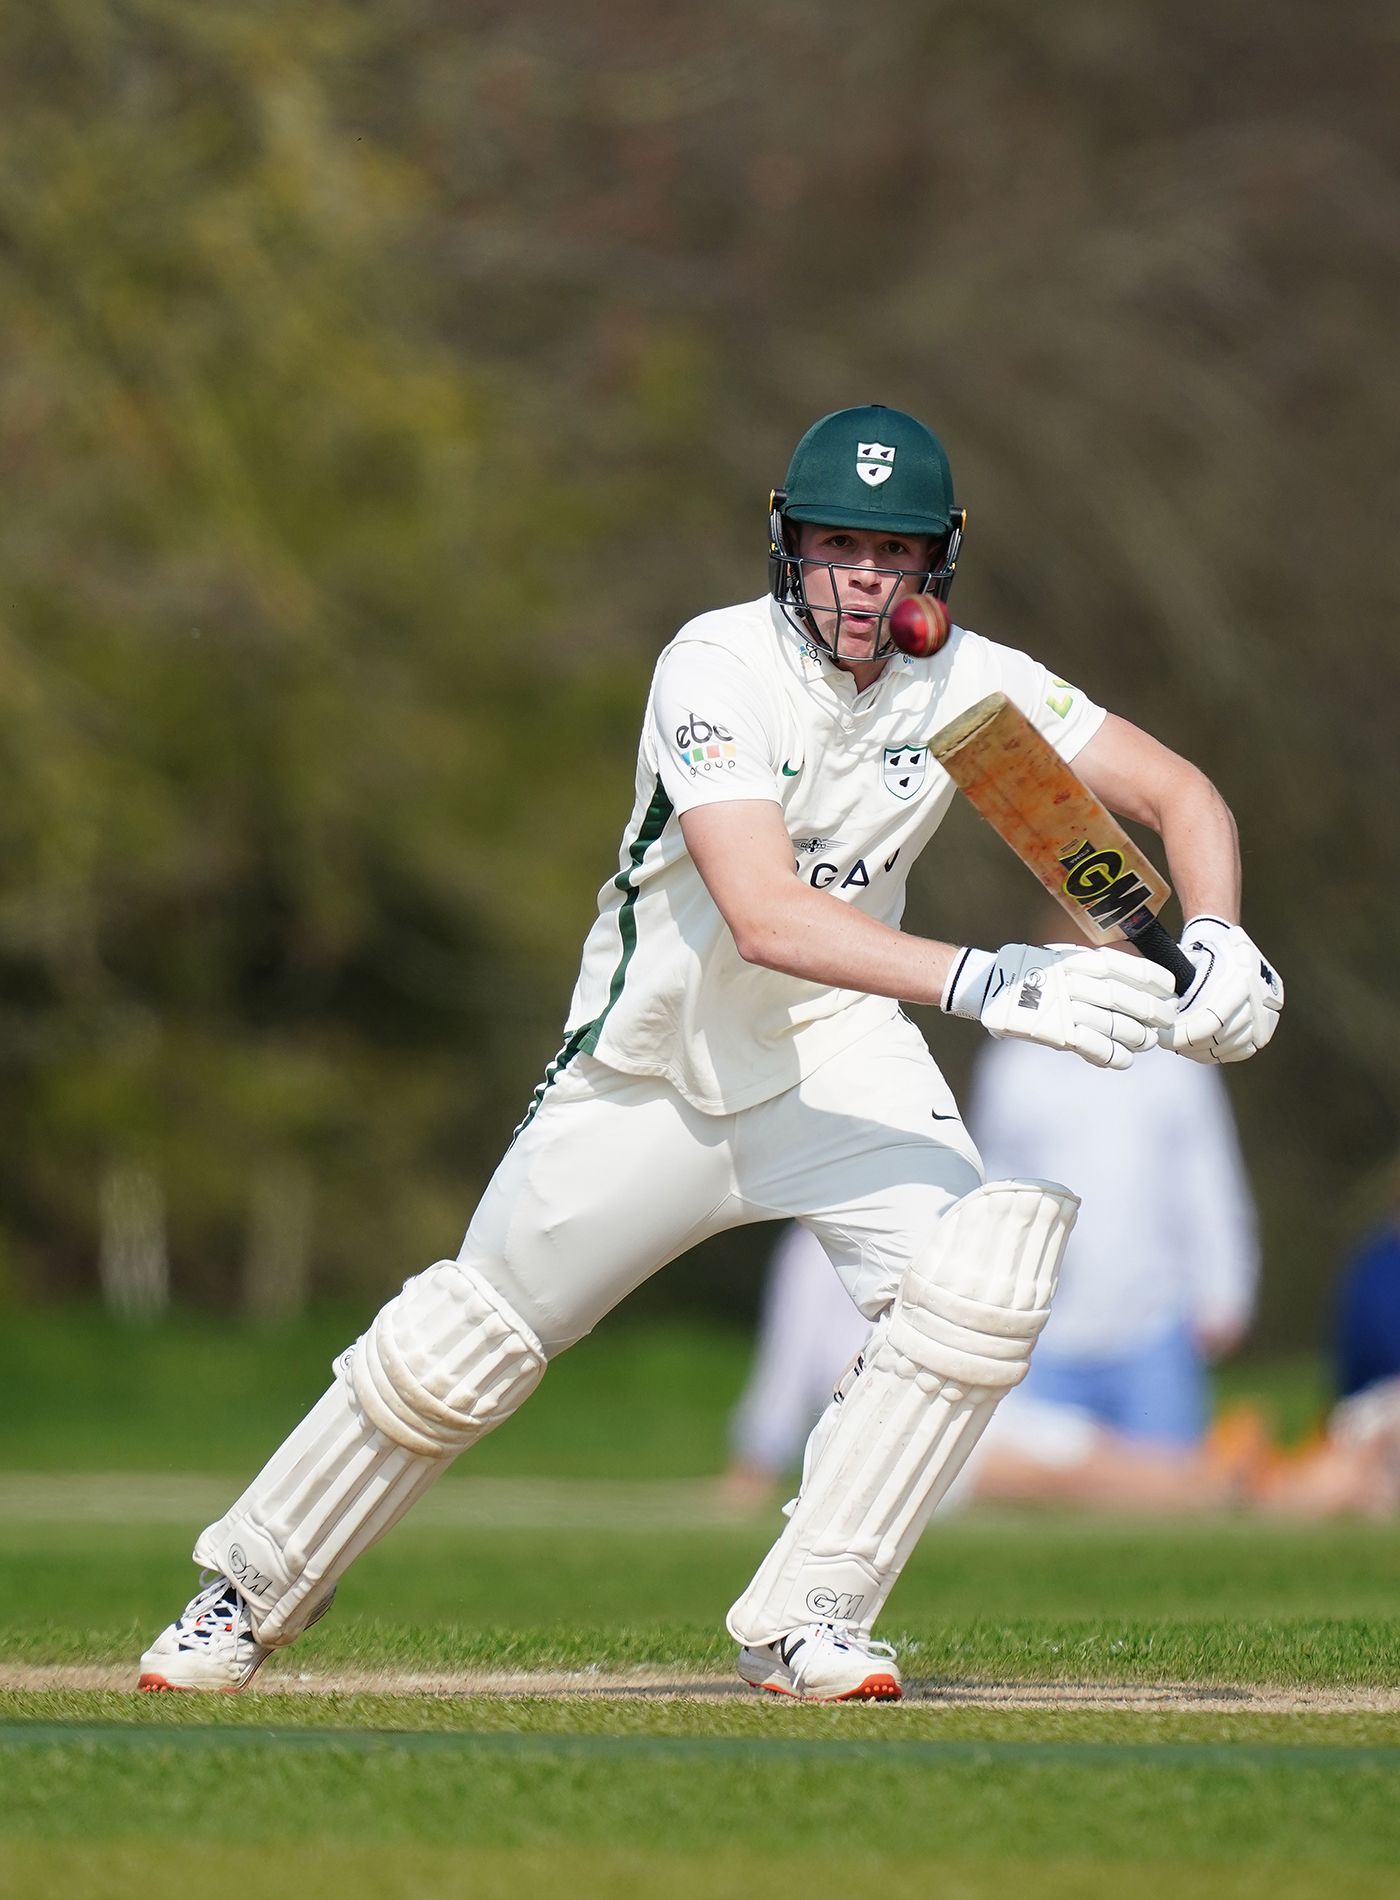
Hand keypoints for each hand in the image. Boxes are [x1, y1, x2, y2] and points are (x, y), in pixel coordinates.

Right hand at [942, 942, 1176, 1070]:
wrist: (987, 987)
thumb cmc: (1029, 972)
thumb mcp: (1060, 958)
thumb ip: (1090, 966)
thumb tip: (1129, 977)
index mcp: (1075, 960)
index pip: (1121, 966)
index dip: (1149, 976)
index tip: (1170, 987)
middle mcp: (1072, 982)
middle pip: (1121, 997)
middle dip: (1150, 1009)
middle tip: (1168, 1018)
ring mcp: (1063, 1008)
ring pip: (1112, 1023)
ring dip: (1136, 1035)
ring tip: (1148, 1041)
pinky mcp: (1055, 1033)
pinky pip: (1092, 1046)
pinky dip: (1113, 1055)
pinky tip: (1126, 1060)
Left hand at [1162, 916, 1282, 1063]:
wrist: (1231, 944)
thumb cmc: (1206, 951)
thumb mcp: (1191, 959)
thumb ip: (1181, 987)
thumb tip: (1165, 1012)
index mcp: (1240, 978)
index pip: (1210, 1023)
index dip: (1185, 1036)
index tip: (1166, 1038)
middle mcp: (1258, 996)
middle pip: (1221, 1038)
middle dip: (1191, 1045)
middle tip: (1171, 1043)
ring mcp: (1267, 1011)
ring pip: (1232, 1046)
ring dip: (1205, 1051)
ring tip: (1184, 1046)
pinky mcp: (1268, 1023)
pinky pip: (1246, 1048)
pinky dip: (1224, 1053)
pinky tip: (1205, 1050)